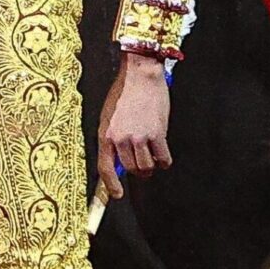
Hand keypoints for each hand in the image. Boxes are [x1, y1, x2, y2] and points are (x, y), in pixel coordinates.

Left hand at [98, 51, 171, 190]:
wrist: (140, 74)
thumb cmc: (124, 92)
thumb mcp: (109, 116)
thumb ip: (112, 139)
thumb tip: (118, 160)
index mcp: (105, 134)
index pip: (105, 168)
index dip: (111, 186)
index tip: (117, 195)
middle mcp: (120, 138)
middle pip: (130, 170)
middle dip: (137, 171)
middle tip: (143, 166)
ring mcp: (139, 136)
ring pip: (147, 167)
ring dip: (151, 166)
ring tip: (153, 159)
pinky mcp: (157, 133)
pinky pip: (163, 158)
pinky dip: (164, 161)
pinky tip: (163, 156)